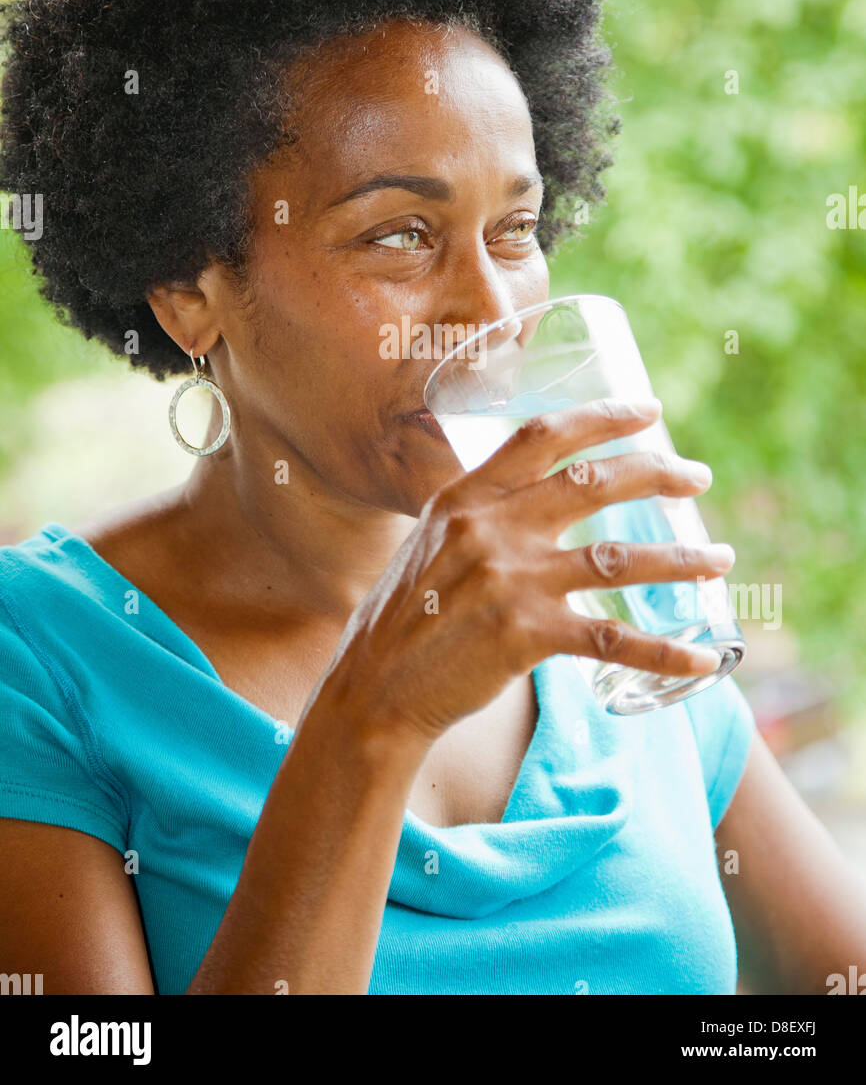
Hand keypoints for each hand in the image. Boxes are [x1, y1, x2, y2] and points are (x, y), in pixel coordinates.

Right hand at [316, 398, 733, 754]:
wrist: (373, 689)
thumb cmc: (405, 616)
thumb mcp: (429, 542)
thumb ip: (478, 516)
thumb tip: (529, 495)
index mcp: (464, 497)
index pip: (542, 437)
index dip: (602, 417)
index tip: (649, 411)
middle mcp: (489, 529)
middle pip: (593, 483)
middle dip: (659, 473)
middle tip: (700, 478)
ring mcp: (509, 582)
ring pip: (618, 559)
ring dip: (682, 558)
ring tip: (721, 558)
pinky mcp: (525, 637)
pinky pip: (611, 640)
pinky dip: (663, 651)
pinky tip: (701, 659)